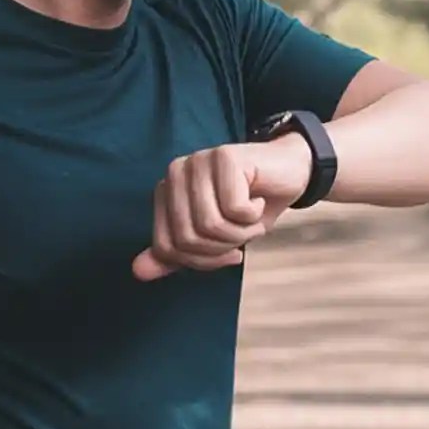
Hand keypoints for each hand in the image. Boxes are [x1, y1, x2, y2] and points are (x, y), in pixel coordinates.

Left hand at [131, 134, 312, 280]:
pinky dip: (254, 215)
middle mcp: (176, 173)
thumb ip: (177, 254)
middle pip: (188, 238)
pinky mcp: (224, 157)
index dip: (201, 260)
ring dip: (242, 232)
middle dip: (223, 247)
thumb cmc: (250, 207)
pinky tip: (259, 200)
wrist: (290, 173)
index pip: (167, 247)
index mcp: (165, 191)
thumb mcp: (213, 239)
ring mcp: (198, 161)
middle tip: (244, 231)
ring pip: (211, 225)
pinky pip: (234, 209)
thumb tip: (138, 272)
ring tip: (252, 216)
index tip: (228, 251)